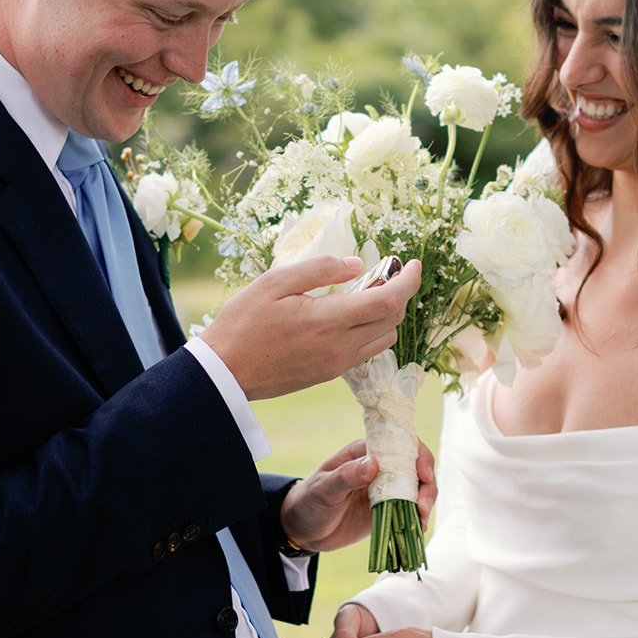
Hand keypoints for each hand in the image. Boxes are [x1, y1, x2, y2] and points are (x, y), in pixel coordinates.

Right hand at [199, 256, 421, 400]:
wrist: (223, 373)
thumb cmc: (242, 323)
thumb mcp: (274, 282)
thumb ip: (320, 269)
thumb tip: (357, 264)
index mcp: (328, 321)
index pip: (389, 302)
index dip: (409, 281)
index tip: (413, 264)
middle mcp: (340, 347)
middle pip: (393, 320)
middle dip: (400, 293)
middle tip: (387, 271)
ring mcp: (336, 364)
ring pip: (384, 339)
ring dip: (387, 314)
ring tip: (370, 291)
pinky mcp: (328, 374)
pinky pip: (364, 351)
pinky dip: (371, 330)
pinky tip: (350, 315)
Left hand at [279, 440, 436, 555]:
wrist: (302, 530)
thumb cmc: (308, 501)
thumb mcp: (323, 488)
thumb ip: (346, 475)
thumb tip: (372, 463)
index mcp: (364, 452)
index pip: (400, 444)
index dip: (418, 455)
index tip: (423, 473)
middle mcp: (380, 468)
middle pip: (416, 467)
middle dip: (426, 485)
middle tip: (422, 505)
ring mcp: (385, 490)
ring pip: (417, 490)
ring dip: (425, 502)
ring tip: (422, 519)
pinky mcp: (387, 510)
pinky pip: (409, 511)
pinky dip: (418, 518)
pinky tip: (419, 528)